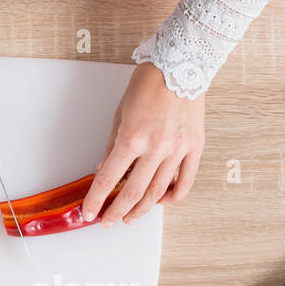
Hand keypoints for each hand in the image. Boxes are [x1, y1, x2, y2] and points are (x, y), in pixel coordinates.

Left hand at [82, 63, 205, 226]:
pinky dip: (172, 197)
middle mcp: (155, 148)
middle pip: (133, 193)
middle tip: (108, 221)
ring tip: (130, 218)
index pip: (108, 179)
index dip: (96, 200)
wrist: (181, 64)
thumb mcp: (120, 114)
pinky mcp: (194, 147)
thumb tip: (104, 171)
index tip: (89, 213)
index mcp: (132, 138)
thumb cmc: (148, 84)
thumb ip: (113, 146)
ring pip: (158, 192)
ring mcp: (177, 149)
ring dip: (141, 210)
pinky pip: (185, 181)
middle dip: (117, 211)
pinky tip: (162, 202)